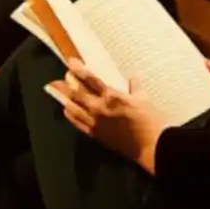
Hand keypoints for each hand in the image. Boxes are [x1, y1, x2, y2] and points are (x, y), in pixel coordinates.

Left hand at [48, 58, 168, 174]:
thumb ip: (135, 88)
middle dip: (66, 83)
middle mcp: (100, 108)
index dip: (79, 69)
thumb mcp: (144, 100)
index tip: (70, 62)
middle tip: (61, 77)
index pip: (91, 79)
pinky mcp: (95, 134)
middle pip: (76, 93)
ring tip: (57, 90)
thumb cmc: (151, 121)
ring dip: (64, 98)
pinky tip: (66, 110)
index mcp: (112, 97)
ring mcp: (95, 122)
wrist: (152, 146)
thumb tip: (133, 78)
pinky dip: (70, 115)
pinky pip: (77, 123)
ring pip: (73, 107)